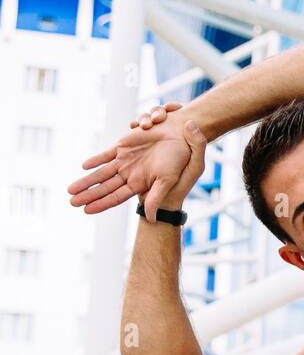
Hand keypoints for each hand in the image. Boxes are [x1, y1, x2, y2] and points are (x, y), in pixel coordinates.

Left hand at [67, 104, 206, 219]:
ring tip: (70, 189)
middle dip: (87, 194)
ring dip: (86, 180)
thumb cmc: (178, 159)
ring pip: (101, 172)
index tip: (85, 210)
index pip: (115, 197)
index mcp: (139, 185)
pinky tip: (84, 166)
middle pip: (104, 187)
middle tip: (71, 202)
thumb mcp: (167, 180)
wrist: (181, 136)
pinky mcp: (124, 145)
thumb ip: (155, 198)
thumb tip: (150, 219)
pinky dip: (96, 160)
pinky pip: (106, 154)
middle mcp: (130, 174)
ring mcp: (125, 160)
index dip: (100, 204)